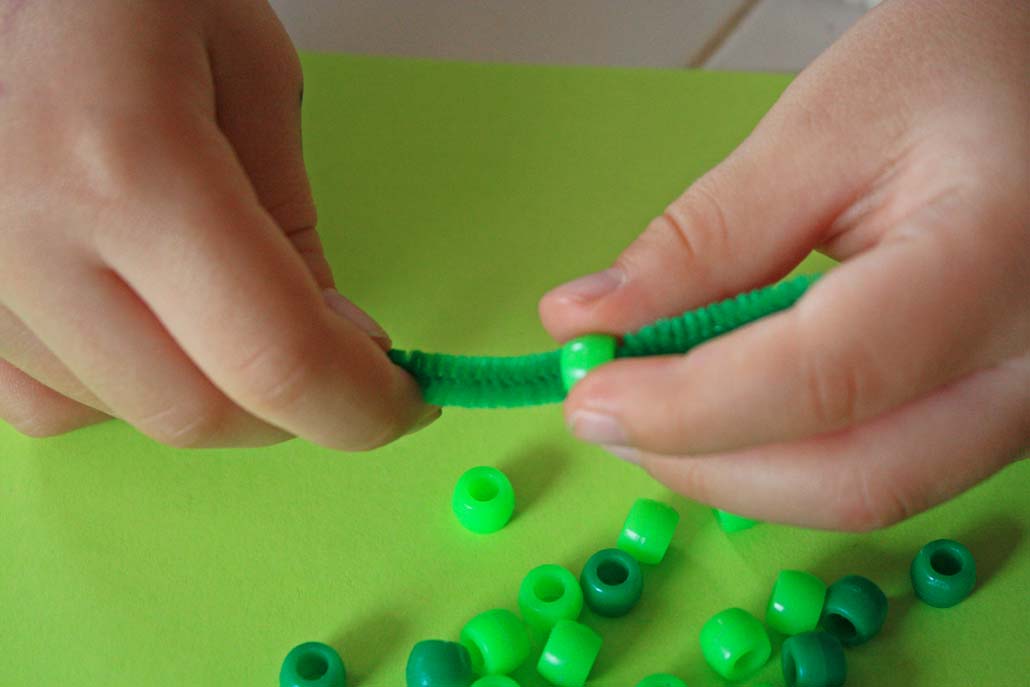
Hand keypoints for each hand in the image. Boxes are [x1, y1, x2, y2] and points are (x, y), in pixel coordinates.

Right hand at [0, 0, 435, 447]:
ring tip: (232, 311)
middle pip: (197, 412)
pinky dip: (125, 389)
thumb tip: (338, 338)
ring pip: (126, 415)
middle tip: (340, 363)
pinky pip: (48, 403)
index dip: (362, 405)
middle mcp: (31, 235)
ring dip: (212, 393)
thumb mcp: (255, 78)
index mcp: (132, 166)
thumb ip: (293, 224)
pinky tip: (153, 325)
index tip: (404, 401)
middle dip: (295, 411)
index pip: (276, 356)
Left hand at [540, 0, 1028, 529]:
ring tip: (651, 409)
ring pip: (868, 489)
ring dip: (737, 470)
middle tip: (605, 416)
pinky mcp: (998, 408)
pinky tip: (723, 409)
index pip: (823, 378)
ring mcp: (1027, 397)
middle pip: (851, 475)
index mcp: (990, 259)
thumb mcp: (821, 132)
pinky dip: (786, 454)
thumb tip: (589, 321)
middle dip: (703, 463)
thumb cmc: (961, 70)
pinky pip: (884, 464)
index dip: (687, 407)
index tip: (590, 395)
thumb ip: (703, 239)